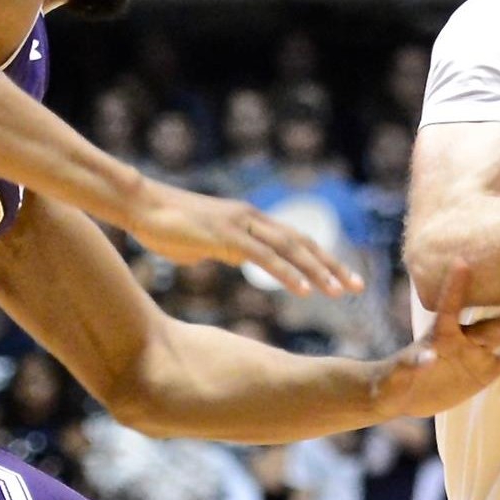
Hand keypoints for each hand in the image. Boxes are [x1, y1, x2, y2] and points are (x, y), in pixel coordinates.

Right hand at [128, 183, 362, 296]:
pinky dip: (286, 273)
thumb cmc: (166, 226)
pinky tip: (303, 290)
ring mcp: (241, 225)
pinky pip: (263, 257)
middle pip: (303, 242)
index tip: (344, 279)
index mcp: (251, 221)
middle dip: (332, 265)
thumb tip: (231, 258)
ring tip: (339, 292)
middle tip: (359, 286)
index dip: (322, 260)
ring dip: (317, 271)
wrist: (141, 206)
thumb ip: (224, 250)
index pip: (296, 241)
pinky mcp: (226, 235)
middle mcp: (252, 219)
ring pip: (290, 249)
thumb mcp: (204, 244)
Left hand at [373, 264, 499, 416]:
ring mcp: (477, 353)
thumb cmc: (395, 381)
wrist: (404, 395)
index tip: (462, 262)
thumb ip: (411, 365)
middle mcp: (463, 338)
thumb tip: (429, 356)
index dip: (455, 287)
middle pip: (490, 325)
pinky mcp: (486, 370)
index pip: (449, 307)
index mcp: (440, 334)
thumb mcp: (397, 376)